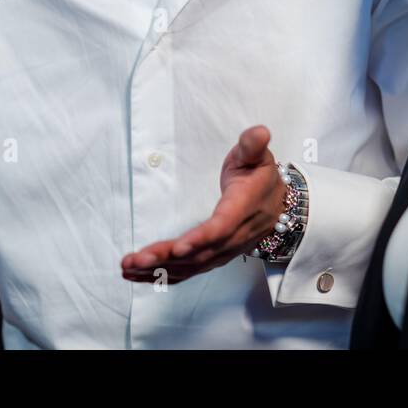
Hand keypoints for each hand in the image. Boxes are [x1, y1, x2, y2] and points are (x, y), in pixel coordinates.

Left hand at [121, 125, 286, 283]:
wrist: (279, 204)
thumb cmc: (260, 176)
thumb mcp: (257, 156)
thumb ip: (253, 145)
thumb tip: (259, 132)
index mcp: (244, 207)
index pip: (223, 227)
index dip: (201, 238)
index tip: (178, 247)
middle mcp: (236, 235)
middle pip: (201, 252)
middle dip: (167, 258)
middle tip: (136, 260)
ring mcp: (226, 250)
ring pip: (192, 265)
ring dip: (159, 269)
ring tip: (128, 267)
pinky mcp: (215, 256)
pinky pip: (190, 270)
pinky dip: (164, 275)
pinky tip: (138, 275)